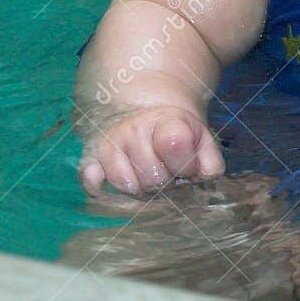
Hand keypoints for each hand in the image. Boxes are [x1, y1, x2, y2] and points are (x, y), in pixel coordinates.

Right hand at [78, 105, 223, 196]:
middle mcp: (133, 130)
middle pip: (152, 177)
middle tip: (167, 173)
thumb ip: (210, 161)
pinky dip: (99, 188)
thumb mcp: (201, 138)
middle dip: (165, 183)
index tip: (187, 168)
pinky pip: (89, 180)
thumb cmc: (176, 132)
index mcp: (165, 122)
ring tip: (148, 177)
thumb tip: (201, 179)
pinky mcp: (90, 158)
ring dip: (141, 190)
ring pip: (125, 185)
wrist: (145, 111)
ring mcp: (110, 145)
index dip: (186, 166)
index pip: (174, 145)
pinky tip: (116, 182)